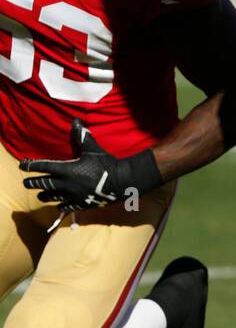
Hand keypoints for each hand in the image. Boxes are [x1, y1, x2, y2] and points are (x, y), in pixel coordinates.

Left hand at [20, 120, 160, 210]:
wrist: (120, 182)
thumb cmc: (106, 163)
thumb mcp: (93, 148)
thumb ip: (82, 136)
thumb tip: (75, 120)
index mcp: (67, 169)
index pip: (44, 166)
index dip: (32, 165)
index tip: (23, 164)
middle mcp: (66, 184)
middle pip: (44, 184)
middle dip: (33, 182)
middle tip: (26, 183)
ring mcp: (72, 196)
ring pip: (52, 197)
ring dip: (44, 195)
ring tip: (40, 196)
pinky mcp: (80, 204)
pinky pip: (65, 206)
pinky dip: (59, 205)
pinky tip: (58, 205)